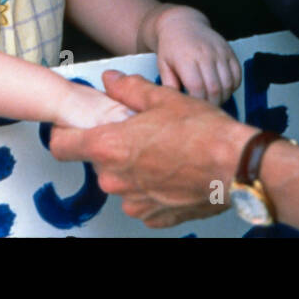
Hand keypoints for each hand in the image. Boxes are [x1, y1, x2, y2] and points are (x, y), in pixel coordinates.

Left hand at [51, 70, 256, 226]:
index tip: (74, 129)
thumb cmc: (202, 131)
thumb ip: (129, 89)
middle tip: (141, 135)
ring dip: (135, 170)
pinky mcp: (155, 217)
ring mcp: (135, 202)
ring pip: (122, 182)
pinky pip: (143, 200)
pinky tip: (174, 173)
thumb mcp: (163, 98)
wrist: (237, 166)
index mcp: (110, 147)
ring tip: (164, 153)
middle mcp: (116, 180)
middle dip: (115, 149)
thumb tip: (111, 80)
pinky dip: (153, 189)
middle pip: (99, 162)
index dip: (65, 135)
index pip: (62, 146)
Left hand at [148, 6, 240, 102]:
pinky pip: (237, 74)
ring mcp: (219, 52)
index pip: (197, 87)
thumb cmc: (171, 47)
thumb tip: (176, 104)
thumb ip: (169, 85)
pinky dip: (232, 86)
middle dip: (211, 104)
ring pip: (228, 83)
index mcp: (186, 58)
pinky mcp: (229, 51)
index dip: (198, 102)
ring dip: (223, 96)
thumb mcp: (163, 65)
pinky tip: (222, 88)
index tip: (194, 107)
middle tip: (205, 108)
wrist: (182, 24)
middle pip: (214, 88)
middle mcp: (205, 54)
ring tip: (214, 100)